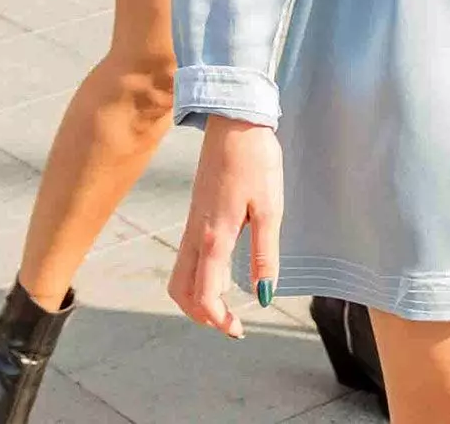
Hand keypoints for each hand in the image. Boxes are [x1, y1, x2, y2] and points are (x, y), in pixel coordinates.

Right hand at [171, 120, 283, 334]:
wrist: (234, 120)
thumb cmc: (256, 161)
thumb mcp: (270, 208)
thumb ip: (265, 254)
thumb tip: (264, 295)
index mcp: (214, 236)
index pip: (204, 295)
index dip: (218, 320)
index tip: (238, 329)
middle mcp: (195, 235)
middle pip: (182, 292)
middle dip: (201, 316)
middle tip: (230, 324)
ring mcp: (191, 224)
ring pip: (179, 277)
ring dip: (194, 299)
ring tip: (223, 305)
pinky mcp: (194, 215)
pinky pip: (184, 259)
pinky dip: (195, 279)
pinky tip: (218, 276)